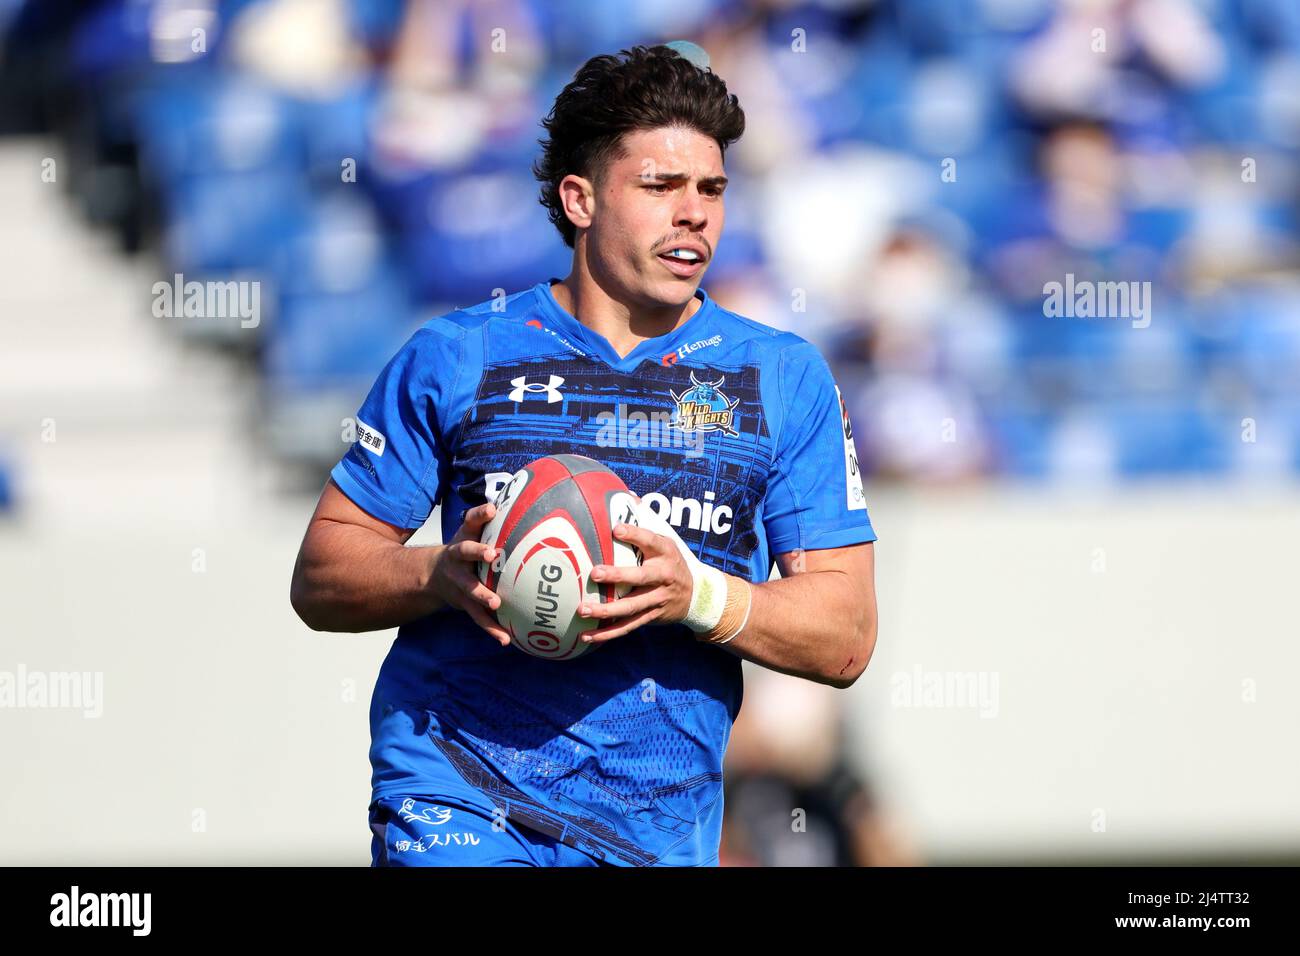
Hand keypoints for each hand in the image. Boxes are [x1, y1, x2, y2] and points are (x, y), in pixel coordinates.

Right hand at [429, 502, 509, 646]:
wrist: (432, 576)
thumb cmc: (463, 550)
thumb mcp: (470, 533)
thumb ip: (487, 520)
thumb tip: (508, 503)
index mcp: (462, 540)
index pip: (470, 523)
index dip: (480, 515)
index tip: (492, 509)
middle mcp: (458, 560)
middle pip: (465, 554)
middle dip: (477, 554)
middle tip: (491, 555)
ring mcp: (459, 583)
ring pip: (469, 589)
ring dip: (482, 596)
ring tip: (496, 604)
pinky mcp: (464, 604)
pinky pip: (478, 618)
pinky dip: (491, 629)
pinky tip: (506, 639)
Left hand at [577, 521, 694, 643]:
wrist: (698, 595)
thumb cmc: (672, 562)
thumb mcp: (666, 540)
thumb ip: (645, 521)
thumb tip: (626, 495)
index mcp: (666, 553)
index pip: (651, 540)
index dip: (634, 534)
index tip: (615, 529)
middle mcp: (663, 576)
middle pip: (640, 577)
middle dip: (618, 576)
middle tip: (594, 573)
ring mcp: (658, 599)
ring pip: (631, 607)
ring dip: (606, 610)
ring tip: (583, 610)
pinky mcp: (651, 616)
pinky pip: (628, 627)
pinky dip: (607, 633)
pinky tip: (587, 635)